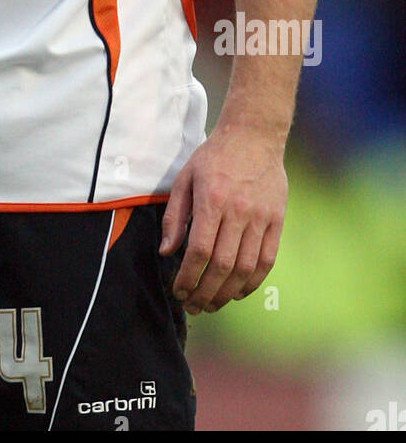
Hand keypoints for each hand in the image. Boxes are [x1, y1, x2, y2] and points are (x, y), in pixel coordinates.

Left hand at [158, 127, 286, 313]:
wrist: (254, 136)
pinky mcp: (277, 221)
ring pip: (246, 268)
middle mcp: (238, 212)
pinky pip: (267, 260)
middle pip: (222, 265)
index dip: (188, 277)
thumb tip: (166, 252)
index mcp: (211, 200)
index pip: (199, 251)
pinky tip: (238, 291)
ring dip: (227, 293)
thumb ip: (174, 217)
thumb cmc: (213, 157)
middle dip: (205, 292)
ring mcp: (261, 218)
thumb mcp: (184, 179)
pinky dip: (253, 282)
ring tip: (213, 304)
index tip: (179, 290)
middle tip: (194, 306)